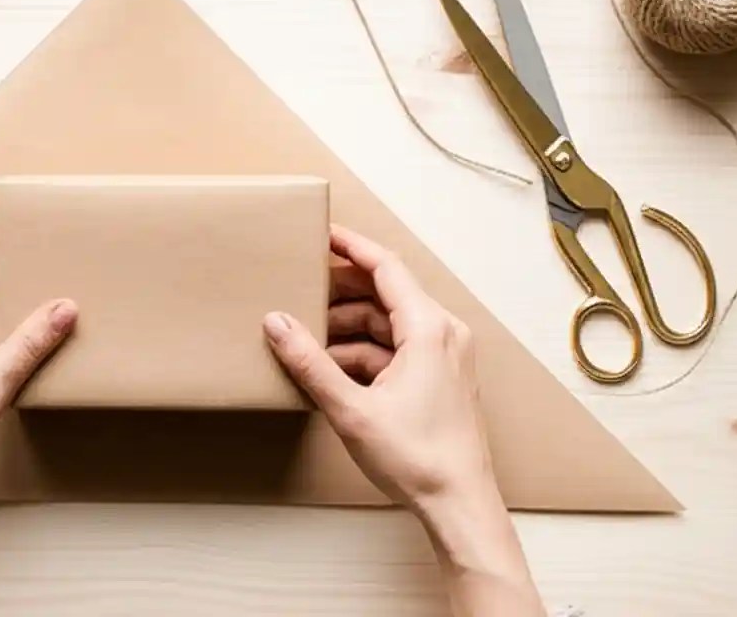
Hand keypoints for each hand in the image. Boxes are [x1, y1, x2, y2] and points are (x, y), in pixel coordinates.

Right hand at [264, 224, 493, 508]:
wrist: (459, 503)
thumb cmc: (418, 458)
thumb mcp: (351, 408)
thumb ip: (310, 362)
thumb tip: (277, 323)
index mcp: (429, 328)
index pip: (386, 267)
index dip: (352, 247)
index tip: (323, 233)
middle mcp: (443, 333)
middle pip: (385, 294)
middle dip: (341, 291)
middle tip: (301, 286)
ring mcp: (444, 357)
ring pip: (388, 325)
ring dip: (347, 330)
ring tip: (306, 338)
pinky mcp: (440, 379)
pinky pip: (396, 350)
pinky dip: (363, 354)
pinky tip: (330, 370)